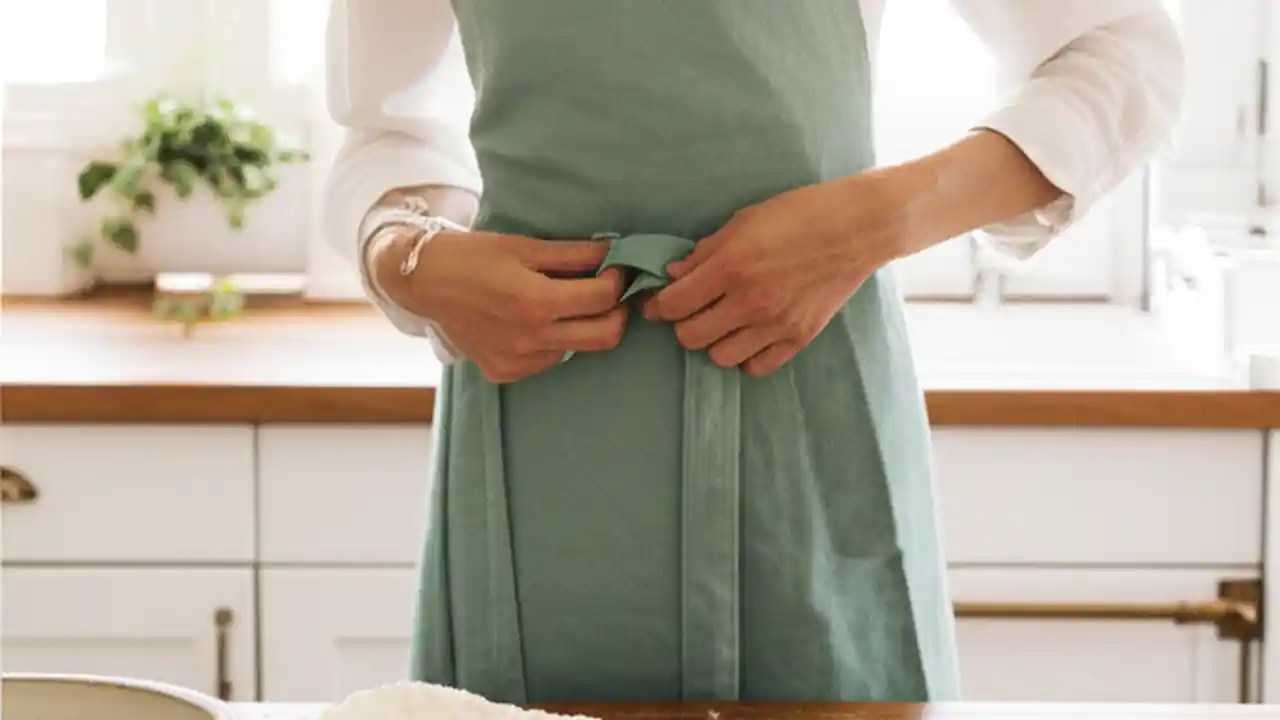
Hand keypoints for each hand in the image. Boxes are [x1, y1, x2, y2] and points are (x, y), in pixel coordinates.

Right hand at [374, 230, 625, 383]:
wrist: (423, 283)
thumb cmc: (472, 257)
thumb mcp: (523, 246)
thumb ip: (573, 254)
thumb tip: (614, 253)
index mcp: (535, 303)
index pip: (602, 299)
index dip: (618, 280)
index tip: (616, 269)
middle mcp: (529, 339)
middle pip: (604, 337)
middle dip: (616, 313)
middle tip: (608, 293)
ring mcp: (517, 361)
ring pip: (576, 349)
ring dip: (580, 326)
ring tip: (561, 301)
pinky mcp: (505, 372)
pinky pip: (547, 359)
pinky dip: (552, 340)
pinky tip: (532, 320)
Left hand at [644, 173, 909, 376]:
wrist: (858, 227)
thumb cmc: (800, 214)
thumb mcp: (744, 221)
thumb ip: (704, 252)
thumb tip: (673, 275)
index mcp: (731, 267)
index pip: (673, 305)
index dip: (657, 307)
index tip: (657, 304)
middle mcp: (750, 301)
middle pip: (691, 337)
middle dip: (683, 325)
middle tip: (691, 311)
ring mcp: (776, 324)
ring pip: (721, 357)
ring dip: (714, 342)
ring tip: (722, 323)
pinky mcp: (799, 337)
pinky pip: (758, 366)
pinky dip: (747, 356)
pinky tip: (749, 336)